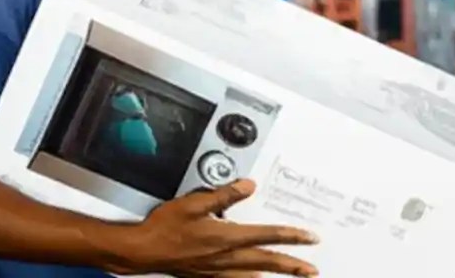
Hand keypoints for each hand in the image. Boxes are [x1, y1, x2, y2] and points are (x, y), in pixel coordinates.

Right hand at [101, 179, 319, 276]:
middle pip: (267, 262)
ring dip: (275, 275)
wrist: (142, 251)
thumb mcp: (195, 202)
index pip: (268, 236)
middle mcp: (226, 257)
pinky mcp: (207, 275)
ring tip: (292, 277)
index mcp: (227, 238)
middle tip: (312, 270)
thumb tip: (248, 186)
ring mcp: (217, 270)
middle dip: (292, 265)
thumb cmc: (165, 227)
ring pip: (254, 275)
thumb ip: (224, 194)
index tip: (310, 237)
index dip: (291, 236)